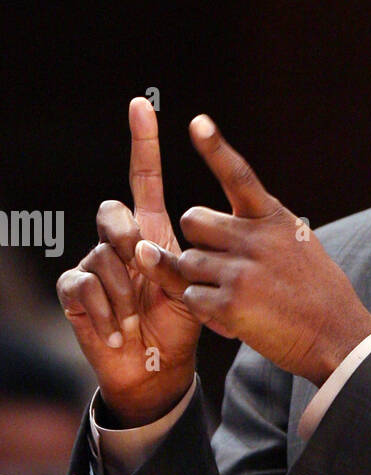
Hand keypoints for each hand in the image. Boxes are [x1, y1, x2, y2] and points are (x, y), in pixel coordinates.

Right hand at [57, 98, 200, 425]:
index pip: (143, 179)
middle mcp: (119, 242)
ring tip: (137, 320)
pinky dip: (104, 312)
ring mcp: (95, 265)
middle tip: (143, 270)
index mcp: (152, 232)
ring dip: (125, 293)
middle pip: (112, 212)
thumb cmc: (178, 326)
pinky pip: (83, 285)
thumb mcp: (190, 291)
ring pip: (103, 258)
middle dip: (127, 238)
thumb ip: (176, 263)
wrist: (157, 368)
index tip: (142, 106)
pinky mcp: (76, 291)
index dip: (143, 144)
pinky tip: (117, 332)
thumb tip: (142, 245)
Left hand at [138, 113, 370, 384]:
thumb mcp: (300, 245)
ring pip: (187, 261)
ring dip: (198, 279)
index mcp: (274, 220)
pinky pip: (190, 295)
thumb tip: (222, 223)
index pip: (239, 176)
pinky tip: (229, 314)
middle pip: (193, 220)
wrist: (338, 336)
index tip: (196, 122)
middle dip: (199, 240)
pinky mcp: (230, 304)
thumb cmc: (318, 294)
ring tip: (231, 294)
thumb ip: (263, 228)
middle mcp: (256, 239)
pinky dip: (203, 308)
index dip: (215, 148)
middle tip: (219, 262)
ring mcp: (241, 271)